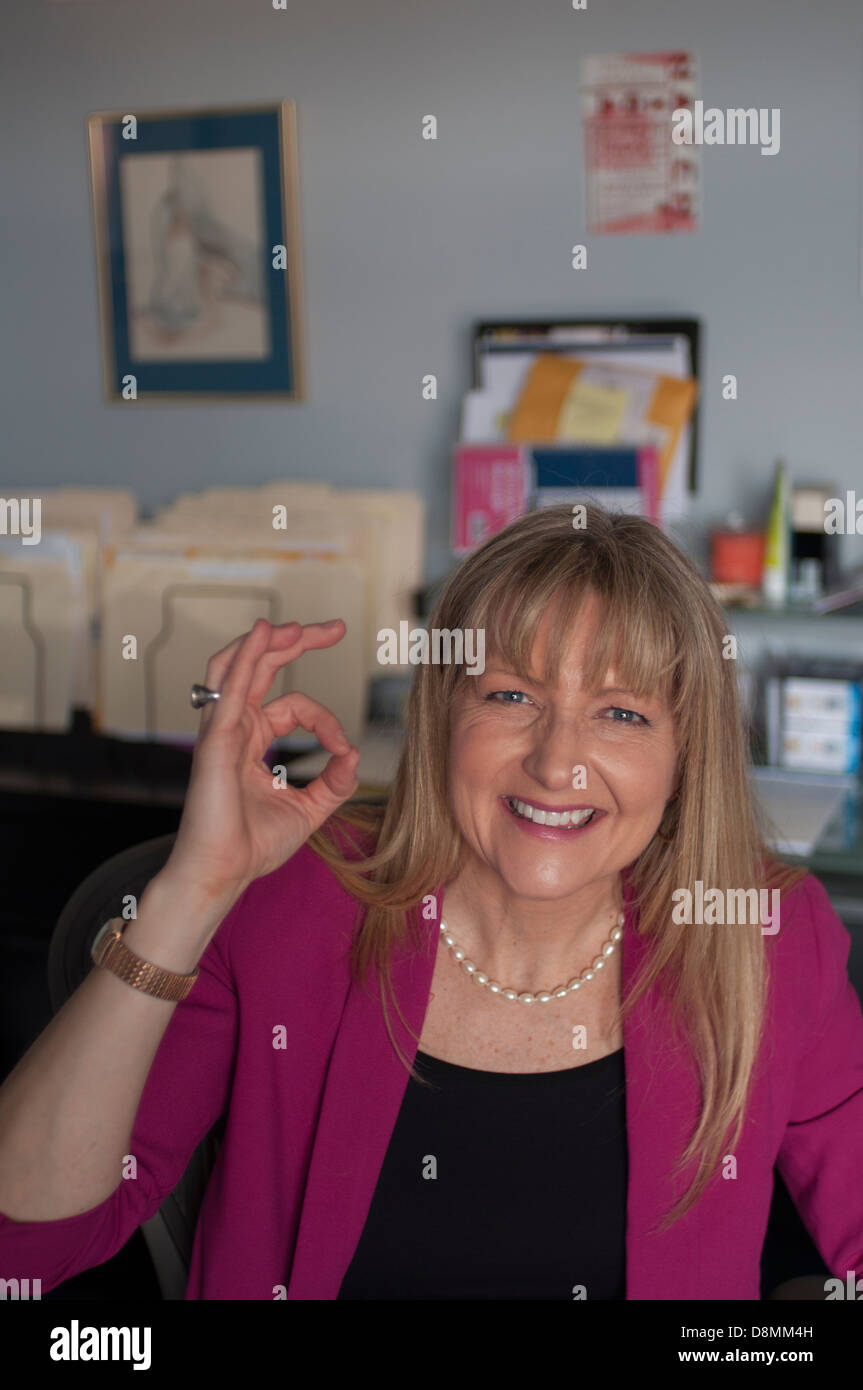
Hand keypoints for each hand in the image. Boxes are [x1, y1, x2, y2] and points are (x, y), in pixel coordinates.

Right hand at [158, 618, 360, 908]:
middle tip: (335, 627)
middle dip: (298, 641)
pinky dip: (247, 656)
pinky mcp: (216, 740)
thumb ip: (335, 781)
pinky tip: (264, 632)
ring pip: (240, 665)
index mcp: (253, 739)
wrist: (222, 873)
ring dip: (268, 640)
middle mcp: (235, 727)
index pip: (294, 706)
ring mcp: (222, 730)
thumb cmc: (253, 845)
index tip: (343, 749)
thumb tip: (355, 753)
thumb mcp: (310, 808)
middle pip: (263, 666)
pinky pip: (231, 688)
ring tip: (299, 625)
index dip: (326, 720)